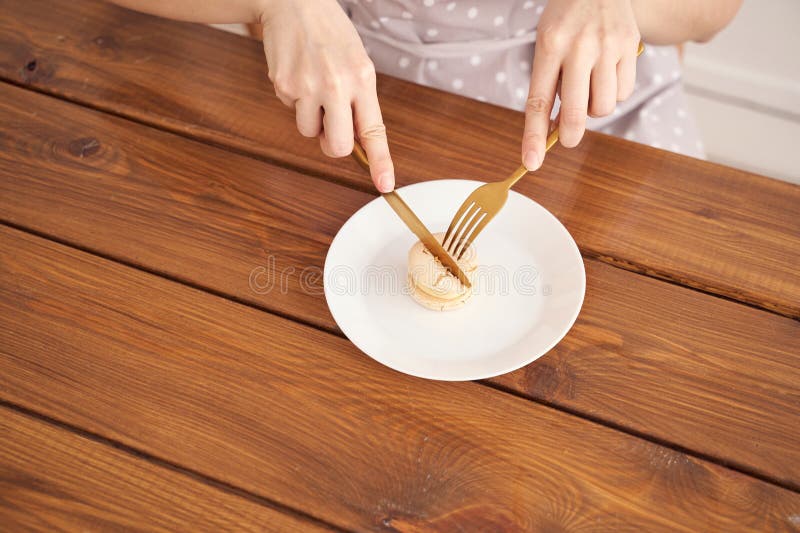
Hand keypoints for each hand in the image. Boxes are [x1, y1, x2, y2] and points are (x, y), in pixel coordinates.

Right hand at [259, 0, 393, 191]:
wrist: (294, 2)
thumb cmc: (331, 34)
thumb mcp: (358, 63)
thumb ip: (360, 101)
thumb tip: (358, 141)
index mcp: (363, 79)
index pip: (374, 130)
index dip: (380, 162)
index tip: (384, 184)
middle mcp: (337, 85)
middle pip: (338, 146)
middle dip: (333, 145)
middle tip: (331, 126)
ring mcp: (307, 87)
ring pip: (310, 132)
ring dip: (311, 118)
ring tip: (313, 85)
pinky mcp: (283, 86)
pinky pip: (291, 111)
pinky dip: (294, 99)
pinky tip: (298, 73)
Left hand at [522, 0, 640, 170]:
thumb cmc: (565, 21)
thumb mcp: (546, 43)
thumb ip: (548, 84)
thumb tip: (553, 128)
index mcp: (550, 46)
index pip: (538, 101)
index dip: (534, 136)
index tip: (531, 162)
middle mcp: (580, 47)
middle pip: (575, 112)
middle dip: (569, 134)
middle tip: (567, 137)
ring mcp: (608, 47)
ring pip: (603, 107)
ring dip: (593, 109)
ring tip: (588, 88)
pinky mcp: (631, 47)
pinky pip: (624, 93)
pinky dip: (614, 94)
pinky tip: (606, 76)